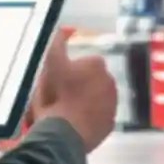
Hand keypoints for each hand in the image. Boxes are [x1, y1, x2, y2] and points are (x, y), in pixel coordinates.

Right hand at [31, 30, 116, 152]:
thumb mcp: (51, 64)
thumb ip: (57, 44)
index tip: (57, 81)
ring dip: (84, 101)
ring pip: (95, 98)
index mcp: (96, 64)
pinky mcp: (110, 123)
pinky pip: (98, 117)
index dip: (67, 71)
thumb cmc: (56, 96)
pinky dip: (89, 118)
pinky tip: (74, 123)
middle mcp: (110, 81)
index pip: (81, 63)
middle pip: (90, 80)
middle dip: (78, 86)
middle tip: (59, 97)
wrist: (64, 133)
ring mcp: (112, 104)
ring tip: (66, 112)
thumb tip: (62, 29)